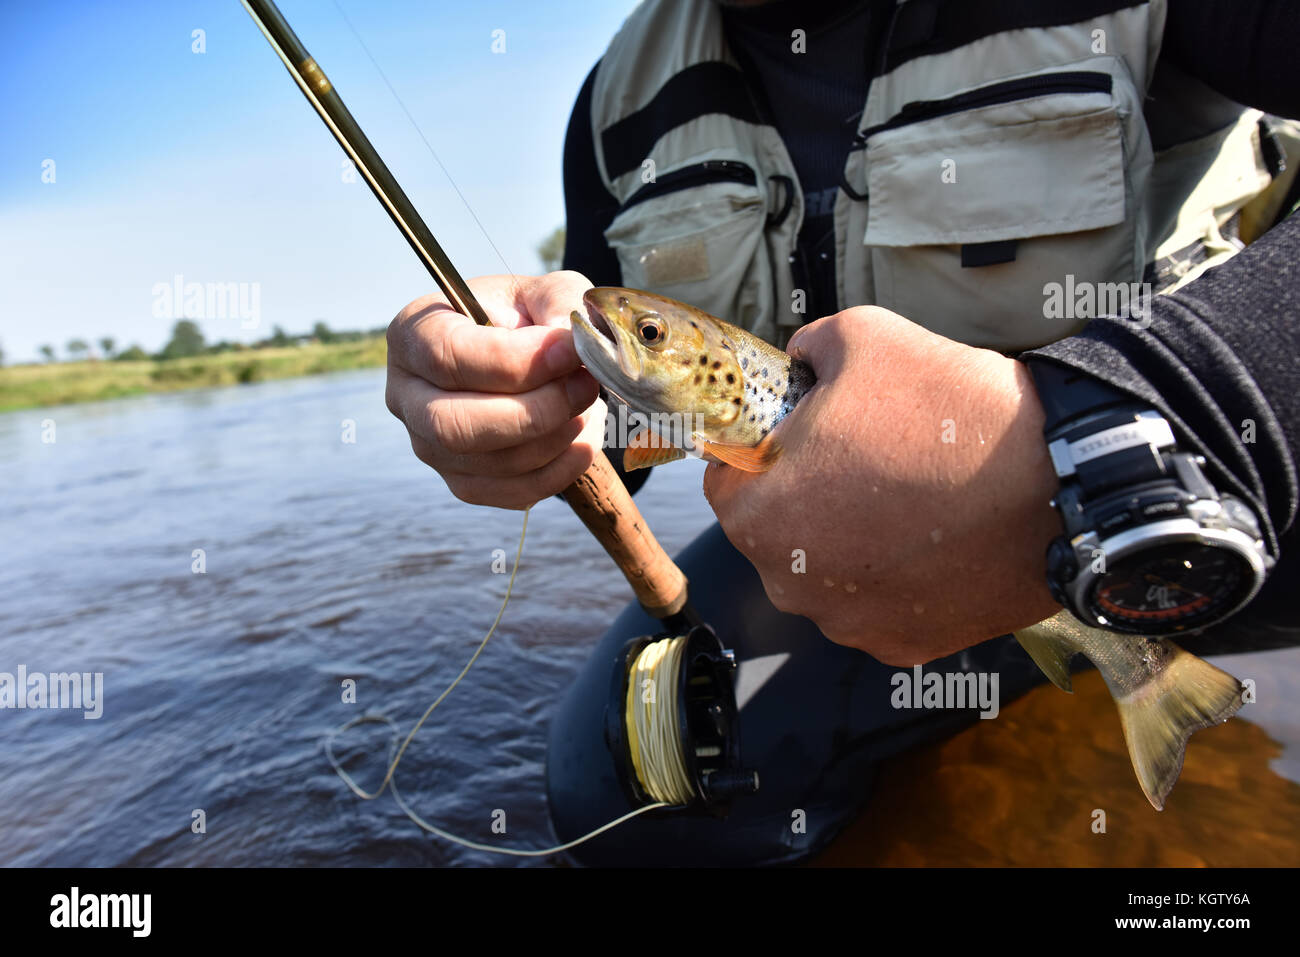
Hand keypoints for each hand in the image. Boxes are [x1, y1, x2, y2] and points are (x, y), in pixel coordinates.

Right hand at [386, 272, 602, 509]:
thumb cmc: (530, 319)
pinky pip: (510, 492)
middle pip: (453, 425)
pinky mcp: (464, 482)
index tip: (569, 352)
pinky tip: (584, 440)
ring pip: (488, 463)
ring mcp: (430, 446)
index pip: (448, 357)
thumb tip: (575, 344)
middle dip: (534, 411)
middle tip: (585, 385)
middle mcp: (406, 396)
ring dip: (553, 439)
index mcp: (413, 335)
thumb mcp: (546, 292)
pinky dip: (558, 472)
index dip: (514, 361)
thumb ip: (563, 305)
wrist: (532, 360)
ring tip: (588, 405)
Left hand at [702, 306, 1063, 665]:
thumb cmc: (950, 411)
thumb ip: (807, 349)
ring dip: (850, 542)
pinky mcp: (902, 646)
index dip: (762, 451)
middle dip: (806, 498)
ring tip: (908, 499)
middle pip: (776, 533)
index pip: (728, 482)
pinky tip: (935, 541)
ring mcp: (847, 624)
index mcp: (760, 515)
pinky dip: (897, 579)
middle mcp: (789, 585)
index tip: (801, 437)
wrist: (1061, 482)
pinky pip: (878, 605)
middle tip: (864, 460)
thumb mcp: (860, 337)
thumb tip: (801, 360)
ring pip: (827, 574)